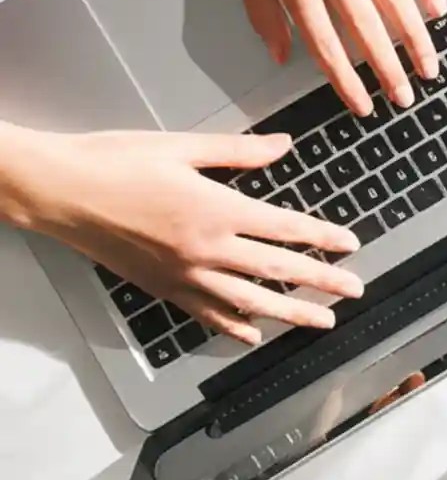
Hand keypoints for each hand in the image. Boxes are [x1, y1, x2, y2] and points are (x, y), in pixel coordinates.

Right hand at [0, 125, 364, 345]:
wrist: (59, 191)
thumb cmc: (113, 163)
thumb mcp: (181, 146)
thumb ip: (239, 152)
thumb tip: (282, 145)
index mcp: (216, 210)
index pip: (286, 228)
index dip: (324, 239)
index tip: (350, 246)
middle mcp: (207, 249)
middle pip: (279, 270)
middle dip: (322, 283)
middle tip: (353, 291)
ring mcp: (185, 275)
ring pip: (251, 302)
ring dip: (291, 313)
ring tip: (321, 321)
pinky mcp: (164, 289)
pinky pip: (208, 315)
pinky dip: (234, 327)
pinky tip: (253, 334)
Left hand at [225, 0, 446, 114]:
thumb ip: (262, 8)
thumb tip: (281, 54)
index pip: (322, 40)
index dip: (344, 78)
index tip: (361, 104)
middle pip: (364, 23)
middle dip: (387, 66)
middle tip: (404, 96)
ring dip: (413, 35)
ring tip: (428, 66)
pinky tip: (436, 9)